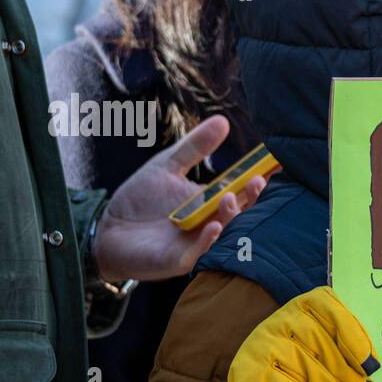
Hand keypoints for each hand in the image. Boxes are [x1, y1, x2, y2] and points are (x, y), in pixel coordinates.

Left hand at [92, 116, 266, 282]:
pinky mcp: (179, 260)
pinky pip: (200, 253)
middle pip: (242, 213)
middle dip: (251, 199)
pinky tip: (213, 226)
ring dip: (231, 218)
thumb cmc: (139, 199)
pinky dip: (208, 241)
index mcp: (213, 202)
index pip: (243, 190)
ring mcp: (198, 244)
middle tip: (256, 181)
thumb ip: (195, 147)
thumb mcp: (167, 166)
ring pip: (224, 234)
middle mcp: (212, 224)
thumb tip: (222, 120)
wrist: (107, 229)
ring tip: (229, 198)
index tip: (274, 164)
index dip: (259, 178)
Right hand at [218, 286, 380, 381]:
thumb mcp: (330, 349)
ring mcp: (264, 343)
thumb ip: (350, 349)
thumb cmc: (307, 366)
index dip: (356, 343)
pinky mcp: (250, 372)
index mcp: (309, 305)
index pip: (336, 316)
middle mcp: (283, 318)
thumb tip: (376, 370)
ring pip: (311, 376)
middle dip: (349, 380)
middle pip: (326, 351)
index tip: (372, 368)